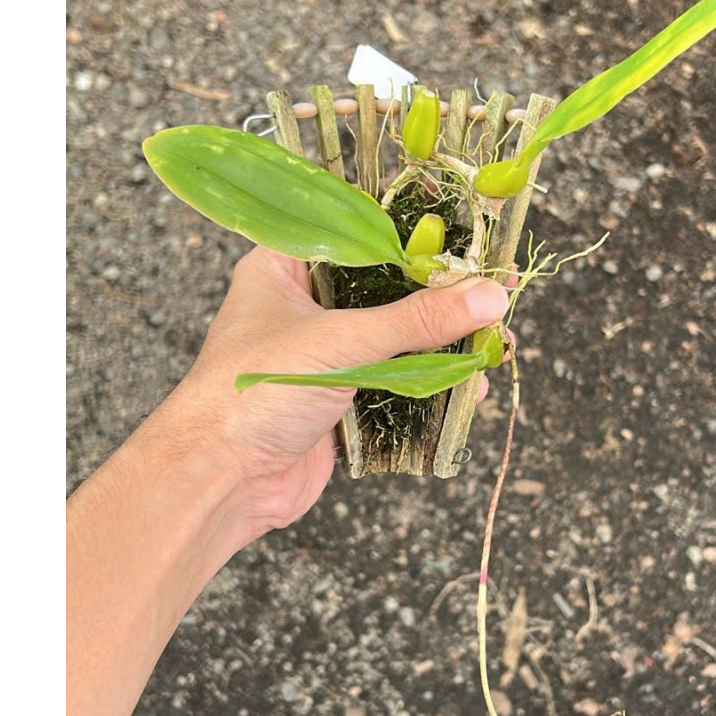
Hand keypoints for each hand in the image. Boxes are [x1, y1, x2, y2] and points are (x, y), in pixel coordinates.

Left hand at [162, 247, 509, 538]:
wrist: (219, 481)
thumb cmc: (252, 394)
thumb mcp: (342, 342)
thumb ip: (417, 319)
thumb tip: (488, 296)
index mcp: (284, 269)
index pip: (359, 234)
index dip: (415, 235)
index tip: (470, 237)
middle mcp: (303, 308)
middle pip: (386, 290)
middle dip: (440, 296)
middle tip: (496, 289)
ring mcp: (323, 357)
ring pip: (395, 339)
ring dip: (442, 344)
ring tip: (495, 341)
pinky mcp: (340, 403)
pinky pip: (396, 384)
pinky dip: (432, 385)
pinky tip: (470, 387)